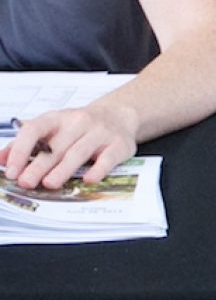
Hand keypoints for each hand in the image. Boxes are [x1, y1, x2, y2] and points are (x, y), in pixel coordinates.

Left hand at [2, 99, 142, 191]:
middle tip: (26, 182)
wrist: (119, 115)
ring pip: (79, 152)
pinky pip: (108, 158)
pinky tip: (88, 179)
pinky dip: (98, 170)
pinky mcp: (119, 145)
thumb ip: (26, 143)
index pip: (34, 130)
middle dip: (39, 166)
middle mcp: (79, 122)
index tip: (11, 170)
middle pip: (56, 146)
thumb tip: (2, 160)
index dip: (21, 150)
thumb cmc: (79, 127)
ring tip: (50, 184)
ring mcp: (100, 132)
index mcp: (57, 118)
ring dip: (63, 169)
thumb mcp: (52, 128)